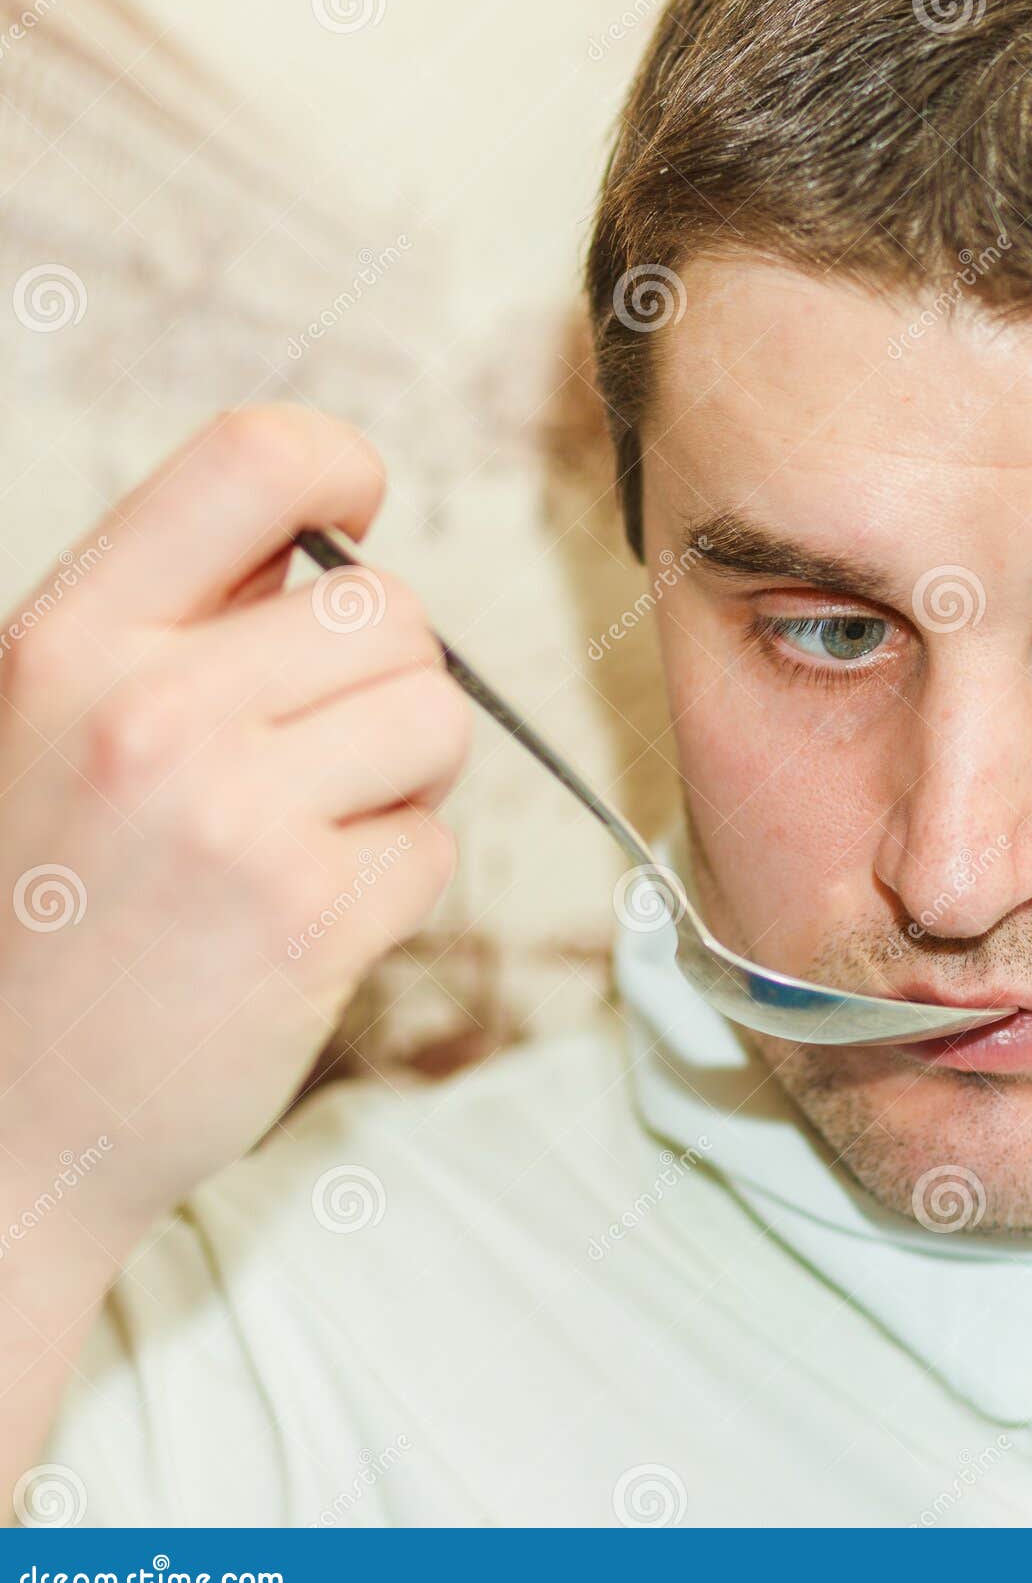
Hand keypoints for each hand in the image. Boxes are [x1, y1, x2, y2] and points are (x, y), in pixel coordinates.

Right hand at [0, 406, 470, 1253]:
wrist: (3, 1121)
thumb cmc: (37, 917)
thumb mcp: (49, 724)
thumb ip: (176, 624)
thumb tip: (324, 540)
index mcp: (72, 638)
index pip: (252, 460)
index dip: (339, 468)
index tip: (356, 516)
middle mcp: (148, 711)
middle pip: (392, 613)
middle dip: (388, 681)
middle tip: (323, 756)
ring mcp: (231, 815)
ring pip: (437, 718)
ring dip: (404, 781)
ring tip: (310, 838)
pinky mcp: (305, 917)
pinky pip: (433, 848)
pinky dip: (394, 884)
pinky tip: (306, 922)